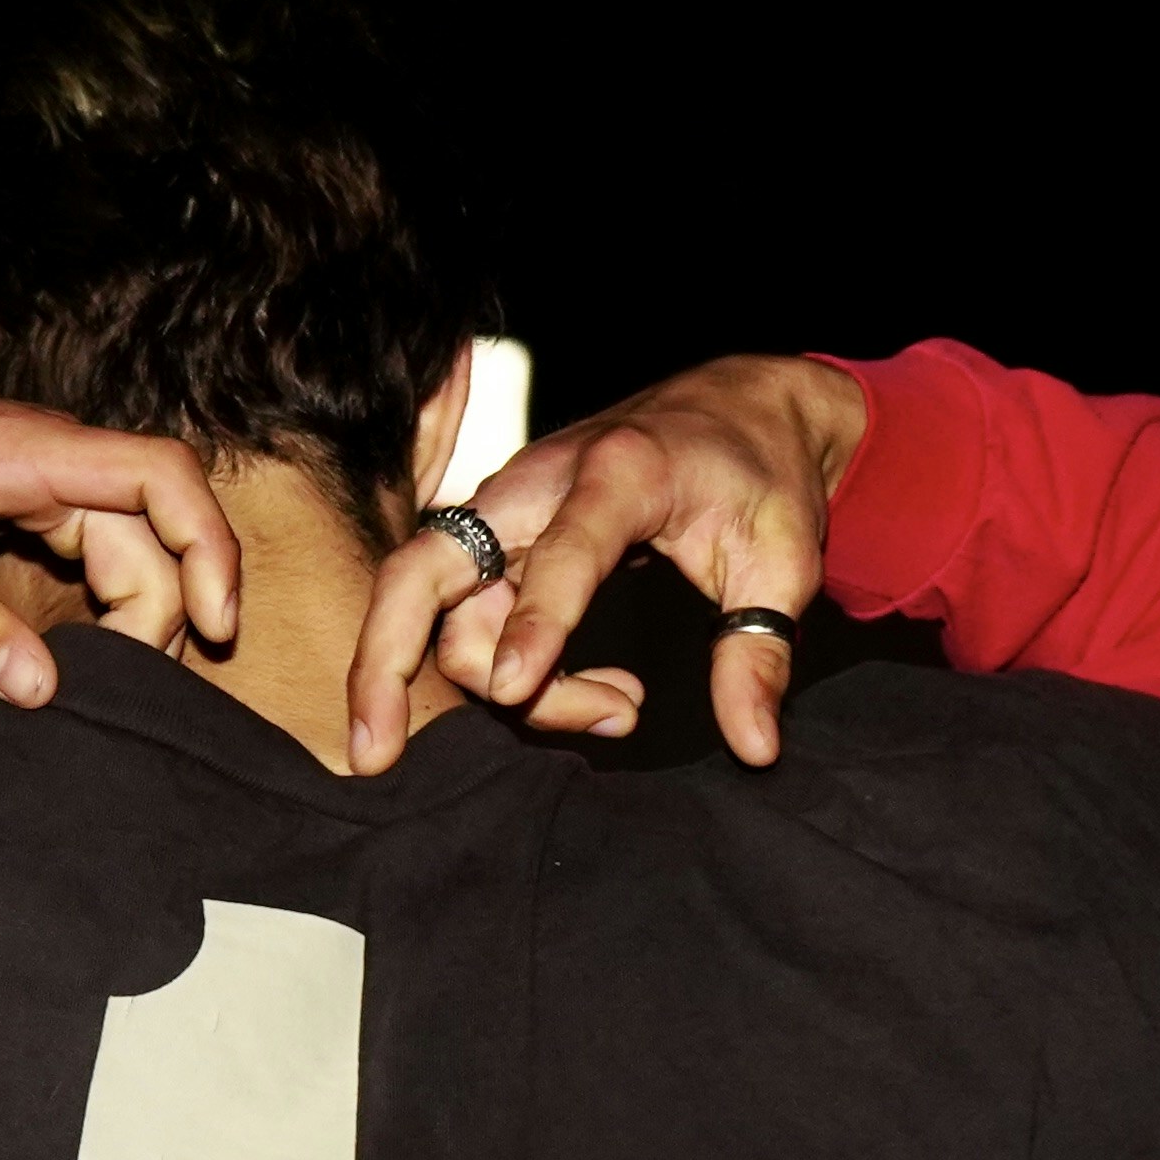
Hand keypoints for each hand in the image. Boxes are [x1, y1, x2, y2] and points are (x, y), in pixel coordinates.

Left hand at [0, 360, 243, 706]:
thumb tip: (41, 690)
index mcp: (13, 447)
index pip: (158, 473)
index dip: (207, 546)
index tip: (213, 626)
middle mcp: (35, 454)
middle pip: (149, 526)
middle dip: (159, 609)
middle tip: (118, 693)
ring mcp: (22, 479)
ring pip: (118, 542)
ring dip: (127, 611)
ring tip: (96, 683)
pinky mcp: (3, 505)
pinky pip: (76, 551)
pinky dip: (90, 603)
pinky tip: (66, 656)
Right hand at [349, 354, 864, 771]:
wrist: (738, 406)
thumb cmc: (760, 477)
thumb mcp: (785, 563)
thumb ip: (760, 652)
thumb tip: (756, 750)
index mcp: (620, 471)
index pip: (563, 551)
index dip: (535, 622)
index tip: (512, 690)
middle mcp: (538, 483)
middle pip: (424, 567)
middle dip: (385, 659)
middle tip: (375, 754)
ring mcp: (507, 510)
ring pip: (449, 611)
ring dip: (500, 681)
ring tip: (621, 711)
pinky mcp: (502, 536)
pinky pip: (470, 614)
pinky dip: (505, 665)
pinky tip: (594, 692)